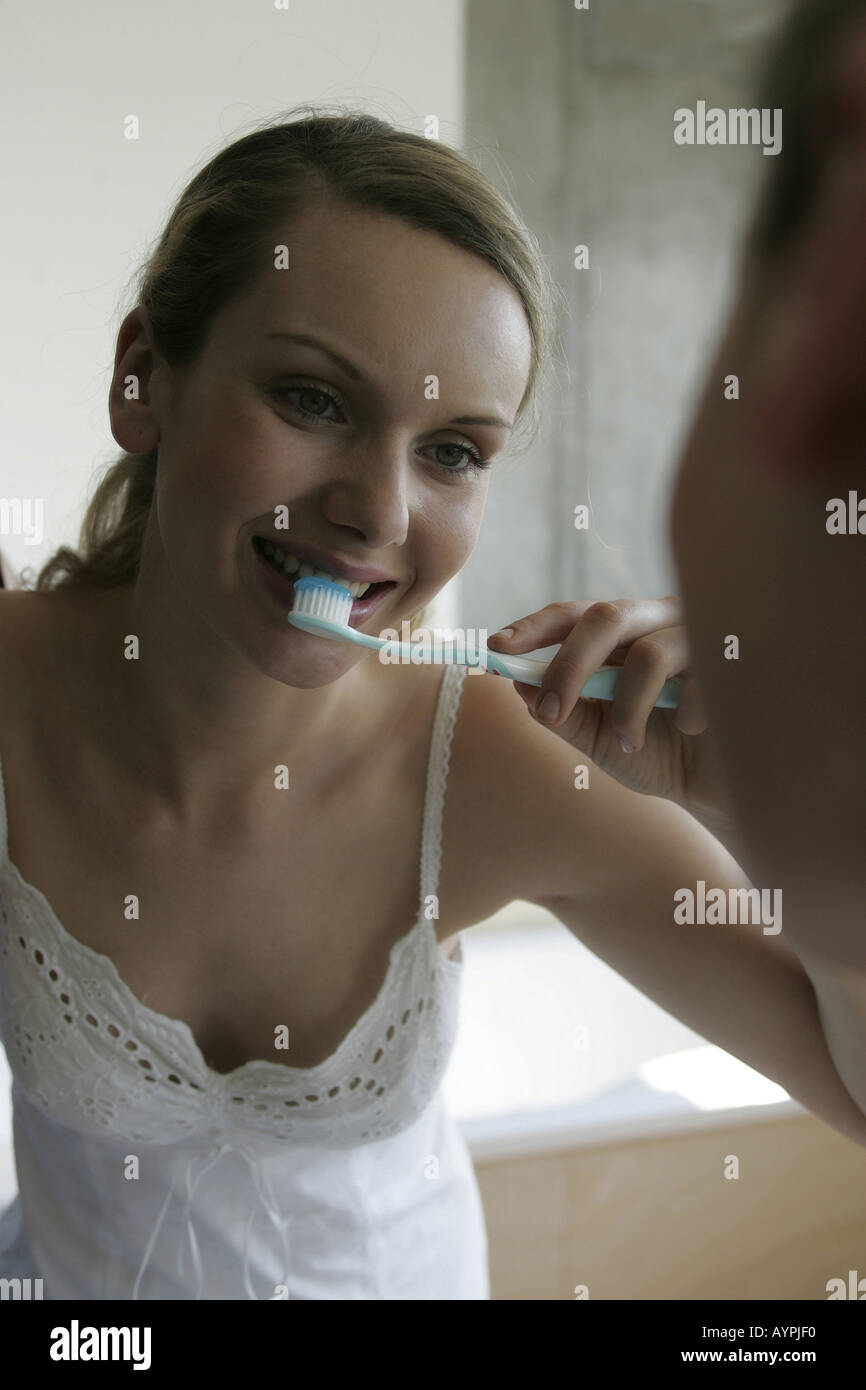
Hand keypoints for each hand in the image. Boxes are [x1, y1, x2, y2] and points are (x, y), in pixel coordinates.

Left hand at [488, 597, 731, 812]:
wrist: (724, 789)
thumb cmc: (662, 756)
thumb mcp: (601, 740)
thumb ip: (563, 713)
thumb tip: (516, 683)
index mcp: (623, 636)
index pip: (574, 615)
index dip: (533, 628)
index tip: (496, 650)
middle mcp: (660, 622)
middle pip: (606, 617)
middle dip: (568, 666)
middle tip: (548, 712)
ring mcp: (702, 634)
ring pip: (650, 653)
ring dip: (628, 709)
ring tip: (630, 744)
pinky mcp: (740, 659)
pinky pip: (699, 682)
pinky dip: (685, 717)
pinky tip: (695, 732)